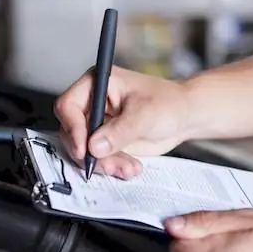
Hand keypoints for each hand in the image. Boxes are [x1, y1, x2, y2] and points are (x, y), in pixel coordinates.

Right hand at [54, 67, 192, 178]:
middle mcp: (92, 104)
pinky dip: (112, 167)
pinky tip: (130, 167)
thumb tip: (95, 145)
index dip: (73, 128)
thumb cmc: (169, 103)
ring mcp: (97, 125)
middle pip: (72, 132)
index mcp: (96, 84)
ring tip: (127, 167)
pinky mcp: (105, 142)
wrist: (184, 118)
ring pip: (84, 150)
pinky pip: (98, 159)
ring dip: (104, 164)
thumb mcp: (145, 114)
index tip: (84, 149)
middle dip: (90, 153)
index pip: (69, 105)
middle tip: (107, 164)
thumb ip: (120, 130)